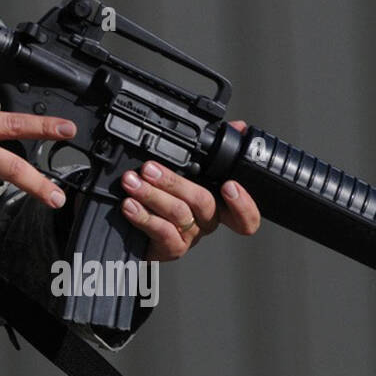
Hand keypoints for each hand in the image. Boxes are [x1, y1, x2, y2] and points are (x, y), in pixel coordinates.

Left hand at [119, 120, 260, 259]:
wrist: (130, 226)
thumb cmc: (165, 195)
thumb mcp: (185, 169)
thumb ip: (209, 151)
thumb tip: (238, 127)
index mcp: (218, 203)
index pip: (245, 216)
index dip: (244, 204)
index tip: (229, 185)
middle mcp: (206, 221)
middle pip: (203, 202)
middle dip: (174, 182)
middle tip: (149, 168)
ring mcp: (189, 236)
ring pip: (179, 214)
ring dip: (152, 194)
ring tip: (131, 182)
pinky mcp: (168, 248)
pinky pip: (162, 233)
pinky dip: (145, 217)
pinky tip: (130, 206)